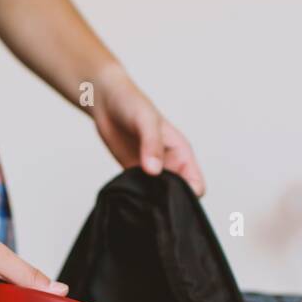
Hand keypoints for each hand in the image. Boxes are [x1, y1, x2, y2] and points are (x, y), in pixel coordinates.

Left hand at [91, 64, 204, 195]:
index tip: (170, 198)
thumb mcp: (145, 121)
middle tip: (152, 200)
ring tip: (140, 198)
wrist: (105, 100)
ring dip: (152, 201)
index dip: (188, 195)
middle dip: (169, 201)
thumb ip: (151, 145)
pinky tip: (129, 196)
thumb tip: (154, 171)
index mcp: (181, 153)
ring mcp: (152, 171)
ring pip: (160, 197)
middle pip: (178, 195)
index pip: (196, 185)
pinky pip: (141, 193)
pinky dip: (137, 198)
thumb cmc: (131, 103)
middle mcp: (170, 164)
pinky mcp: (134, 174)